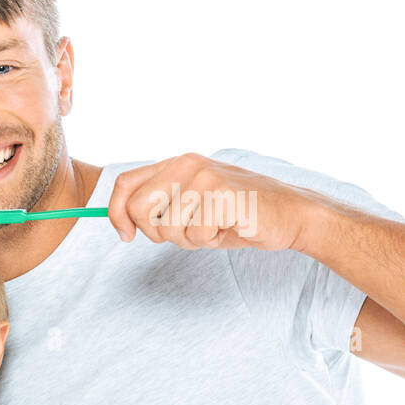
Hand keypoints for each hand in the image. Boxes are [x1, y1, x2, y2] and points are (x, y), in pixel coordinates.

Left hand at [106, 153, 316, 251]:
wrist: (289, 214)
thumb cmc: (236, 214)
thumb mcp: (190, 205)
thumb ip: (160, 205)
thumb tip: (121, 222)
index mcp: (176, 163)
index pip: (125, 184)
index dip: (116, 213)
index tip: (126, 235)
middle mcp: (187, 164)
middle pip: (139, 209)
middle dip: (157, 232)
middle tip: (186, 232)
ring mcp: (206, 177)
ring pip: (168, 227)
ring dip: (190, 239)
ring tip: (214, 226)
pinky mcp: (223, 195)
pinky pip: (196, 234)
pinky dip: (210, 240)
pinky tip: (229, 227)